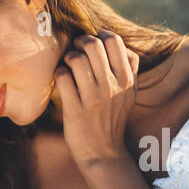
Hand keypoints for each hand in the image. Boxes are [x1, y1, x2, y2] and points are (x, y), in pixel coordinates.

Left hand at [53, 31, 139, 172]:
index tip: (92, 45)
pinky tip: (62, 80)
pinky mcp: (75, 110)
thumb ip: (129, 69)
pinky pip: (62, 78)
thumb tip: (121, 46)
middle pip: (93, 45)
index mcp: (126, 79)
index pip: (114, 40)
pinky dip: (59, 74)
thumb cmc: (112, 119)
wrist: (103, 152)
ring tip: (68, 67)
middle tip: (75, 50)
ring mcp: (93, 98)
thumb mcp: (129, 94)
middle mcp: (112, 87)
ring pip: (75, 59)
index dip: (99, 36)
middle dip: (79, 42)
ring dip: (67, 58)